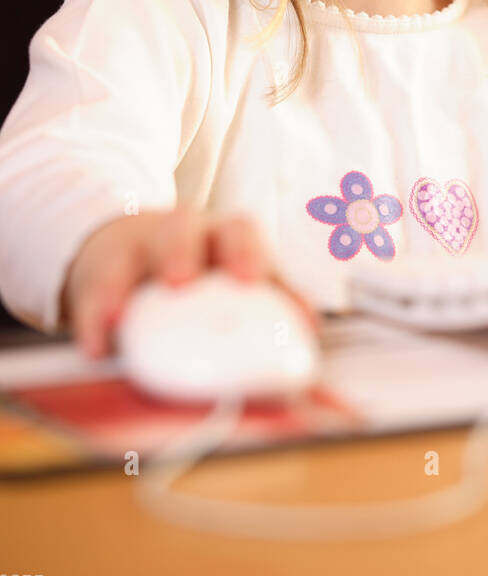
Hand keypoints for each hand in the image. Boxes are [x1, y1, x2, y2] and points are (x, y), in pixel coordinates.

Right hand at [59, 205, 318, 358]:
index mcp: (221, 237)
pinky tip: (97, 346)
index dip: (246, 253)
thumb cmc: (201, 272)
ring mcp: (133, 253)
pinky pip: (92, 296)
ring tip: (118, 317)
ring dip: (121, 288)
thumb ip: (271, 302)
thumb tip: (308, 328)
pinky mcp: (97, 277)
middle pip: (180, 230)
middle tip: (180, 282)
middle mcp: (177, 237)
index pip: (238, 231)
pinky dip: (93, 322)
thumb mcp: (234, 279)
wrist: (133, 252)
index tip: (250, 281)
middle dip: (181, 254)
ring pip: (127, 257)